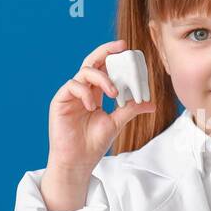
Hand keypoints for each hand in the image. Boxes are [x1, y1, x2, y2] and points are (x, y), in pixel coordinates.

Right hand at [47, 39, 155, 177]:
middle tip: (121, 48)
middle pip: (92, 62)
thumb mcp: (116, 123)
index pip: (104, 69)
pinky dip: (85, 93)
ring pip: (84, 72)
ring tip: (113, 93)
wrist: (78, 162)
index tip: (129, 51)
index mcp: (95, 93)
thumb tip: (150, 103)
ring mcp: (70, 95)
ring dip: (102, 78)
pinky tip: (92, 107)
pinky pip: (72, 86)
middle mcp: (82, 90)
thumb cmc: (93, 144)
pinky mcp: (60, 101)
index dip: (114, 58)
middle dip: (106, 51)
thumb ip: (130, 109)